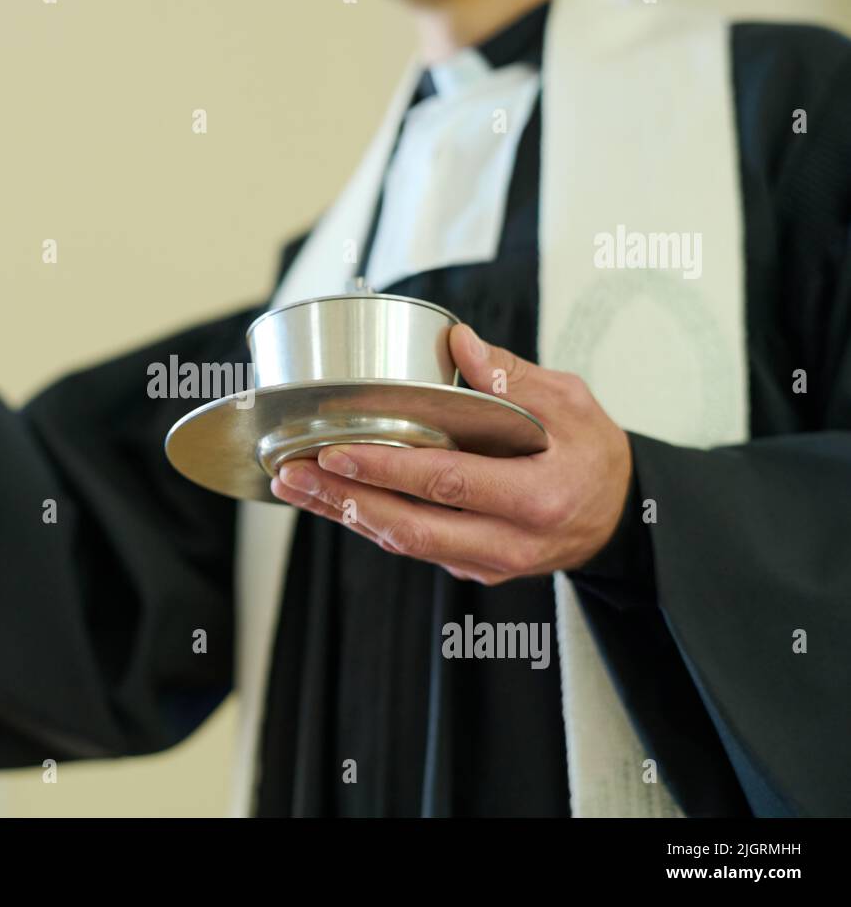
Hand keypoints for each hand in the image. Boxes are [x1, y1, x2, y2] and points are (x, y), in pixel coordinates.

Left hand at [269, 323, 632, 584]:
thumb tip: (461, 345)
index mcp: (537, 498)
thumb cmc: (596, 455)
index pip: (448, 484)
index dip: (388, 470)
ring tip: (293, 484)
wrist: (621, 518)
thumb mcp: (572, 404)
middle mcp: (509, 541)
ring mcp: (488, 562)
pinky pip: (413, 546)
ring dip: (343, 513)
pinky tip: (332, 498)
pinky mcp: (473, 568)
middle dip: (343, 500)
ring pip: (403, 543)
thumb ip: (513, 377)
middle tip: (291, 472)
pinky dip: (368, 521)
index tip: (337, 452)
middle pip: (410, 528)